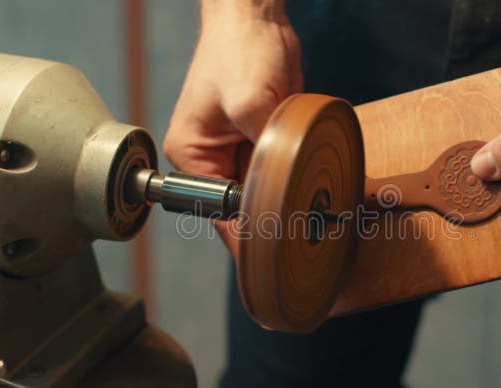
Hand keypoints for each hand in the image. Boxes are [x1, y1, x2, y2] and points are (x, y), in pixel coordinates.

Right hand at [164, 1, 301, 256]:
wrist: (257, 21)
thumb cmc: (239, 49)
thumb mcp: (249, 99)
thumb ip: (261, 145)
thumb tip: (277, 184)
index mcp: (191, 153)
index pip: (218, 209)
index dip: (247, 232)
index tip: (273, 251)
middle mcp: (208, 157)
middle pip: (239, 206)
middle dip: (268, 217)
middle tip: (300, 236)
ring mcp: (235, 149)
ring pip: (260, 191)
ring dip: (282, 199)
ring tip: (309, 217)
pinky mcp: (258, 140)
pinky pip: (275, 171)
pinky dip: (291, 179)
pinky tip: (309, 190)